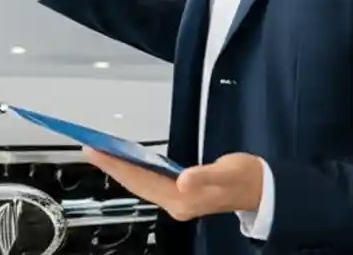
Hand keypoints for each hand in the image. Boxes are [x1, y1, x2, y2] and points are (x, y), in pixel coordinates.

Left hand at [83, 149, 263, 220]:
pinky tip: (128, 162)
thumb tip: (183, 179)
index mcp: (183, 199)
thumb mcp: (227, 172)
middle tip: (89, 149)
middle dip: (112, 167)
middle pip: (136, 184)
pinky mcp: (181, 193)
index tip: (96, 152)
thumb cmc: (246, 177)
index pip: (141, 181)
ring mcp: (178, 200)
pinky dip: (135, 170)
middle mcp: (176, 203)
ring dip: (121, 169)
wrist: (263, 189)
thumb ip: (205, 176)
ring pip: (141, 184)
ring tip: (102, 154)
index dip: (117, 166)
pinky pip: (150, 182)